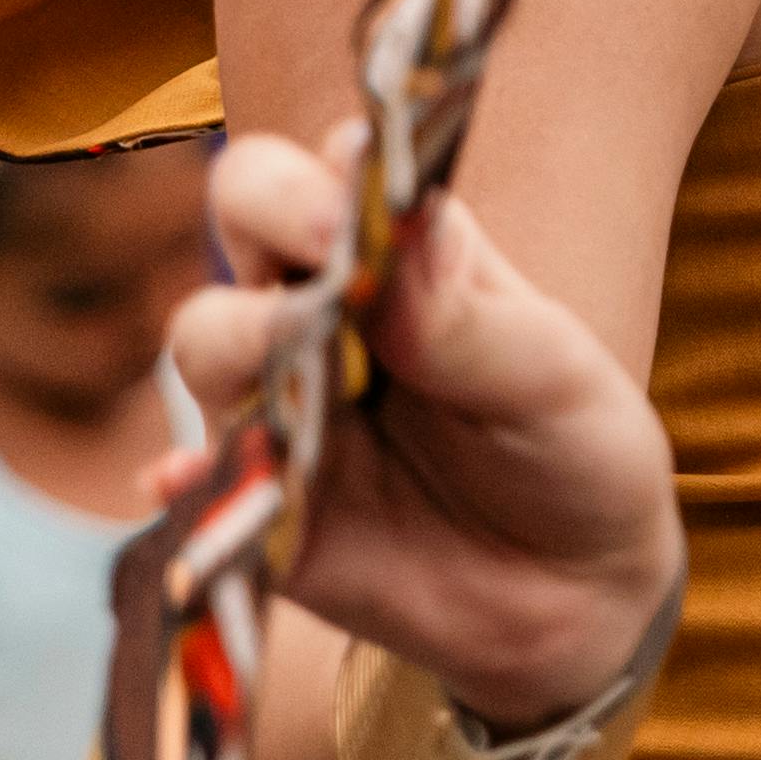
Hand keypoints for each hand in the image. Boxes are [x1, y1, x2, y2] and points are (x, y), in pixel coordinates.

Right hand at [181, 132, 681, 734]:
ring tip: (295, 390)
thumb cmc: (572, 448)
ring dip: (238, 348)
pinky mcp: (260, 499)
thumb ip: (469, 320)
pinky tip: (186, 484)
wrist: (575, 594)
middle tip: (325, 283)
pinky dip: (185, 483)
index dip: (332, 169)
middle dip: (267, 220)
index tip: (359, 211)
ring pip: (207, 338)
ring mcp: (284, 398)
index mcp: (404, 250)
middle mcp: (326, 304)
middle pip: (245, 214)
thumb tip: (396, 242)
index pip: (334, 165)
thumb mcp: (551, 380)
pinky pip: (196, 484)